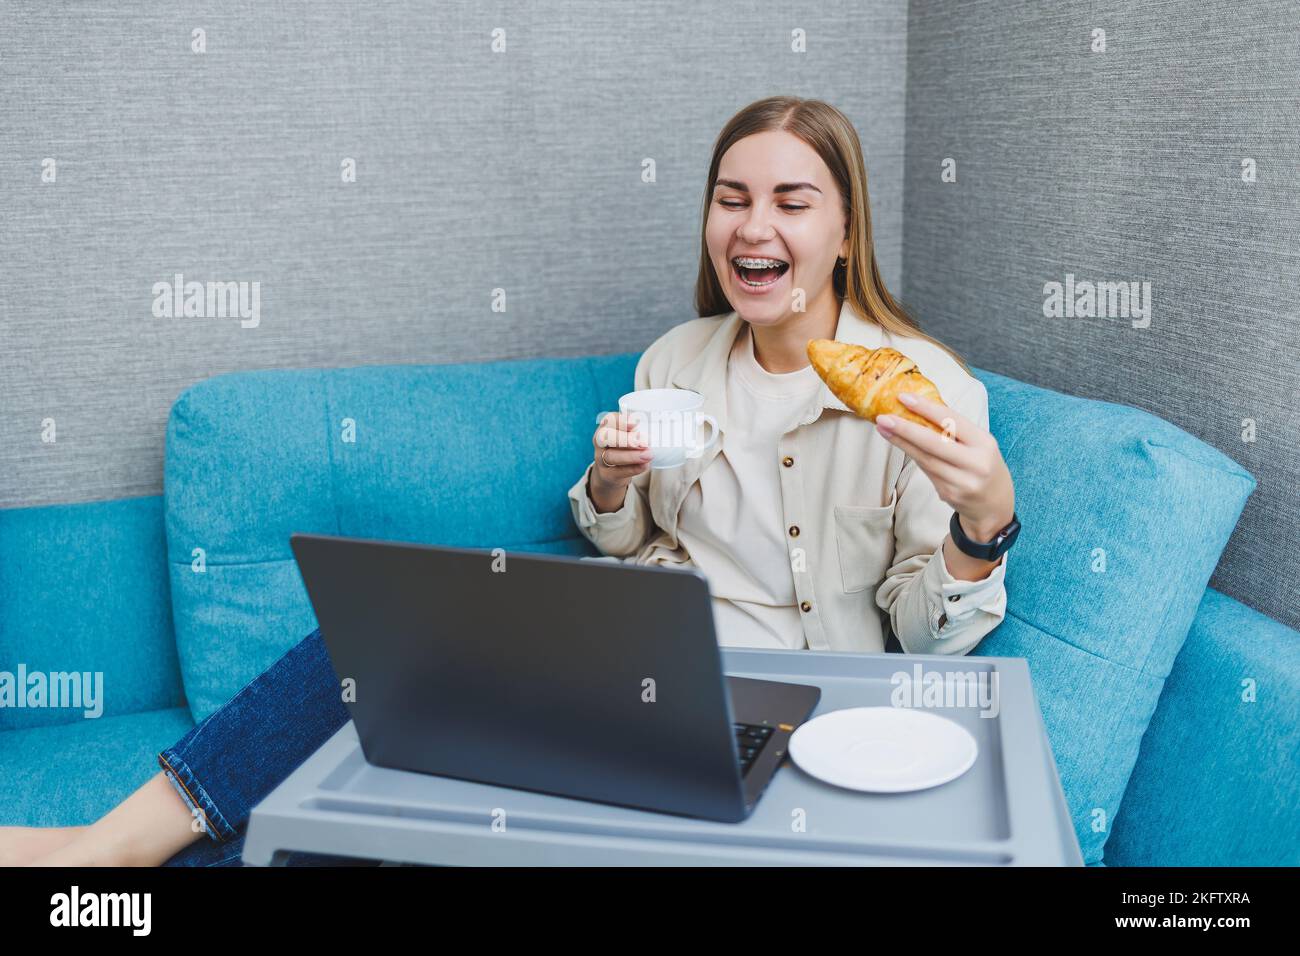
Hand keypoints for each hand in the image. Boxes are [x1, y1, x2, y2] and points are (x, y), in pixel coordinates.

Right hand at [589, 412, 652, 509]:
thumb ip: (639, 431)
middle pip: (607, 438)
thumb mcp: (628, 436)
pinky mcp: (607, 475)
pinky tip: (645, 466)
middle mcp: (600, 442)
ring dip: (631, 456)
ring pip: (612, 456)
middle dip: (626, 439)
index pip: (609, 420)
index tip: (635, 423)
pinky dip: (633, 468)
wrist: (610, 473)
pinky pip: (618, 472)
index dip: (621, 421)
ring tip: (648, 455)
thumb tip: (662, 429)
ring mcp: (600, 459)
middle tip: (644, 441)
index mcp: (605, 427)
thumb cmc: (624, 448)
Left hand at [874, 392, 1014, 540]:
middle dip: (905, 429)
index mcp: (984, 443)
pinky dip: (913, 456)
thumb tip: (919, 408)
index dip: (926, 408)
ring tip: (883, 428)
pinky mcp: (949, 494)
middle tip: (883, 417)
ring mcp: (961, 481)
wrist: (994, 506)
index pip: (952, 421)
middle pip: (934, 443)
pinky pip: (926, 471)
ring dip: (901, 443)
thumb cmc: (983, 465)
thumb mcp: (979, 444)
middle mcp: (975, 463)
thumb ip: (955, 429)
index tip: (904, 398)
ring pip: (925, 459)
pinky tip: (899, 444)